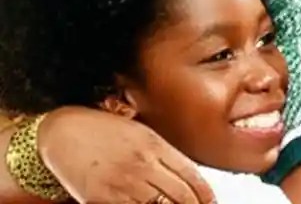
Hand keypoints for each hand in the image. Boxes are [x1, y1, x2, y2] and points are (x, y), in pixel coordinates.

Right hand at [38, 106, 213, 203]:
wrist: (62, 132)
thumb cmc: (103, 130)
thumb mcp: (140, 133)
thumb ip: (164, 153)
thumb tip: (188, 175)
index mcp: (155, 145)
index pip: (192, 176)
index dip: (205, 194)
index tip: (211, 202)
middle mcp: (142, 164)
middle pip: (180, 195)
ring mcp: (123, 182)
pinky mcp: (102, 198)